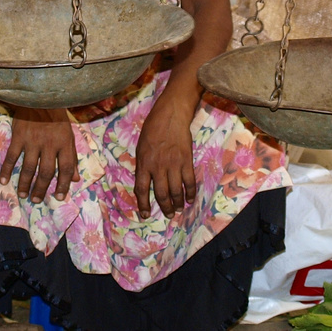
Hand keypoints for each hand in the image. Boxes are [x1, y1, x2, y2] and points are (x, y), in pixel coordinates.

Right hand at [0, 108, 77, 203]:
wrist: (39, 95)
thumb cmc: (56, 117)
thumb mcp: (69, 135)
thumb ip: (72, 157)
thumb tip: (75, 179)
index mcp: (64, 143)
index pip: (66, 169)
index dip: (63, 185)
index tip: (59, 197)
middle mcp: (49, 144)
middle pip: (46, 172)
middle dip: (41, 189)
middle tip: (36, 200)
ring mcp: (33, 140)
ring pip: (28, 168)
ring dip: (25, 184)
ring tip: (23, 195)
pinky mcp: (18, 136)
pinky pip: (11, 157)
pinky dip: (6, 170)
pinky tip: (3, 181)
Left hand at [134, 85, 198, 218]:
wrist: (170, 115)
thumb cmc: (153, 129)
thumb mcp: (141, 147)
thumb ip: (143, 165)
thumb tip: (146, 182)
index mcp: (144, 163)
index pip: (142, 189)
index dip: (143, 205)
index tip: (145, 215)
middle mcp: (158, 167)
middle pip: (161, 194)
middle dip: (165, 207)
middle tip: (168, 215)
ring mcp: (173, 164)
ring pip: (175, 191)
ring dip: (177, 203)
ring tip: (178, 210)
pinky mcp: (186, 161)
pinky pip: (189, 181)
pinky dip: (190, 193)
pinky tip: (190, 200)